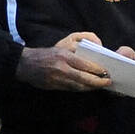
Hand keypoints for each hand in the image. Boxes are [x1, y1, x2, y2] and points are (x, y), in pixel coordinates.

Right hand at [16, 32, 134, 91]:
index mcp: (64, 56)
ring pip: (79, 86)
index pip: (85, 65)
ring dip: (91, 87)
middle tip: (108, 82)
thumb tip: (95, 48)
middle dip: (97, 82)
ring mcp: (58, 79)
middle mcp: (62, 68)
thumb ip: (79, 45)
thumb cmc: (47, 53)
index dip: (97, 70)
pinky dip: (82, 89)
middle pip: (84, 78)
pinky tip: (89, 88)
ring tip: (101, 86)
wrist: (26, 64)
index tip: (107, 72)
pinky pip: (72, 89)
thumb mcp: (63, 44)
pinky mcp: (55, 86)